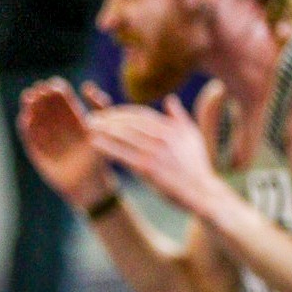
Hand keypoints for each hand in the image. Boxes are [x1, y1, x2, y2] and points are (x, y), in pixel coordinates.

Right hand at [17, 79, 117, 208]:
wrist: (89, 184)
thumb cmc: (99, 158)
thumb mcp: (103, 130)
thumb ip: (99, 106)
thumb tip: (86, 85)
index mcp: (73, 117)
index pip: (60, 98)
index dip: (55, 89)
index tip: (52, 85)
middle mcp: (57, 124)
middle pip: (45, 105)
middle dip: (40, 95)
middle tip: (38, 89)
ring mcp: (46, 137)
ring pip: (34, 117)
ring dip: (30, 107)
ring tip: (28, 98)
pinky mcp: (36, 150)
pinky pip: (28, 136)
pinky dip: (25, 127)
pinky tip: (26, 118)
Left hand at [87, 95, 224, 217]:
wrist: (202, 192)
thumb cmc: (197, 166)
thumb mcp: (193, 137)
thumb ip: (179, 117)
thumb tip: (170, 99)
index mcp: (173, 128)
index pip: (141, 114)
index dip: (121, 112)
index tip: (106, 112)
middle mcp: (165, 136)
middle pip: (130, 122)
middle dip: (109, 118)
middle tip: (91, 117)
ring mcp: (157, 152)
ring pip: (125, 135)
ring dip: (105, 128)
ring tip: (89, 126)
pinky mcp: (150, 168)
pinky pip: (124, 154)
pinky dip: (108, 146)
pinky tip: (94, 143)